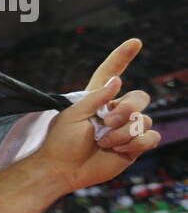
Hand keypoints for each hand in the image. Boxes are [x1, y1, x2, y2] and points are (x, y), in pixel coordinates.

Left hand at [34, 38, 160, 193]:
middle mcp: (115, 111)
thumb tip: (118, 80)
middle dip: (126, 109)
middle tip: (106, 122)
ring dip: (124, 133)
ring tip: (104, 142)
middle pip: (140, 97)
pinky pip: (152, 137)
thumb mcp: (73, 115)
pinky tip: (118, 150)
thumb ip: (96, 97)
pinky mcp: (135, 146)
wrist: (62, 170)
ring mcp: (126, 129)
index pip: (112, 73)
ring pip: (144, 120)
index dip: (122, 57)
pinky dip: (135, 143)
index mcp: (98, 99)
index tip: (134, 42)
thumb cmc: (61, 142)